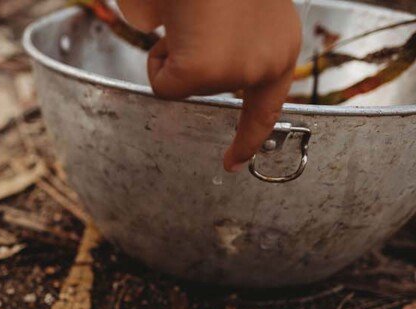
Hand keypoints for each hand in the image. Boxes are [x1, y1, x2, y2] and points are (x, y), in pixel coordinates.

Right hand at [117, 0, 301, 171]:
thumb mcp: (227, 15)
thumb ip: (213, 43)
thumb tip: (163, 38)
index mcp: (281, 45)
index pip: (268, 106)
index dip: (249, 137)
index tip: (234, 163)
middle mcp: (268, 63)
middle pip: (208, 87)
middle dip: (186, 63)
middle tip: (187, 25)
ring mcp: (237, 72)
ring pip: (182, 85)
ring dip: (172, 54)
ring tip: (185, 15)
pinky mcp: (203, 74)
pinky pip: (163, 87)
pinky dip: (157, 61)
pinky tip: (173, 26)